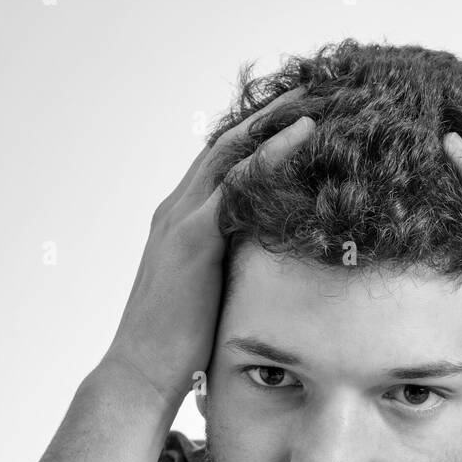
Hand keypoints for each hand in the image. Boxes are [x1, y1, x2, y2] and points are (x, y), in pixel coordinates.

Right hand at [103, 88, 314, 414]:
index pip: (219, 162)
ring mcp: (181, 220)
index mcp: (178, 221)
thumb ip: (229, 269)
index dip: (256, 135)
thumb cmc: (176, 347)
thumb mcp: (209, 295)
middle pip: (226, 143)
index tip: (294, 114)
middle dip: (269, 113)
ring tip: (320, 96)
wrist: (141, 373)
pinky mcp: (193, 238)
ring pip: (232, 150)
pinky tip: (305, 134)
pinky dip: (271, 153)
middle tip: (314, 88)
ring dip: (276, 119)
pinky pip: (237, 182)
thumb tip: (266, 269)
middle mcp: (176, 210)